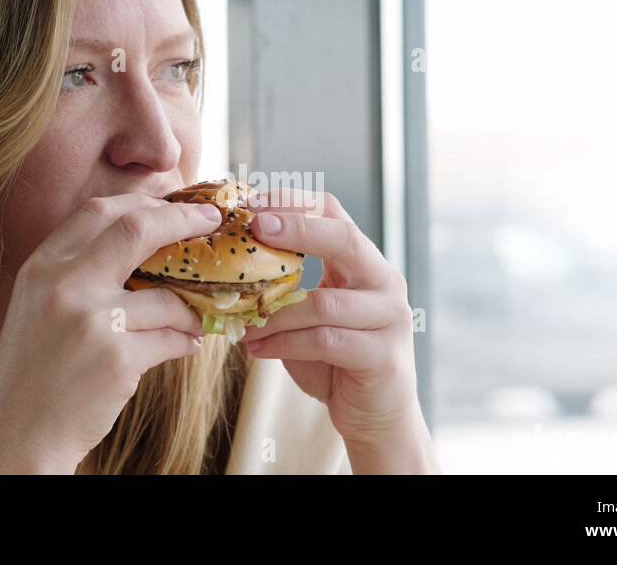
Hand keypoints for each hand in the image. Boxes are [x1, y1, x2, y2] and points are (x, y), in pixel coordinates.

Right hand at [0, 193, 222, 473]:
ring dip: (192, 307)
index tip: (176, 206)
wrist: (14, 435)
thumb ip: (80, 271)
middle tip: (212, 223)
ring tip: (196, 318)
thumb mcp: (41, 306)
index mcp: (43, 267)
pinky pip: (172, 338)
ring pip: (168, 296)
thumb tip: (148, 242)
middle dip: (183, 220)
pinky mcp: (116, 359)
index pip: (99, 210)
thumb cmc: (35, 371)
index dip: (145, 203)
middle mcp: (64, 285)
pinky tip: (185, 346)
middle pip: (137, 228)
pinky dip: (185, 341)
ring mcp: (91, 321)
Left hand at [242, 189, 437, 472]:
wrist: (376, 414)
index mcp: (363, 263)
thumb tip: (228, 263)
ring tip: (242, 322)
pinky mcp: (382, 356)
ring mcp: (389, 318)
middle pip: (344, 240)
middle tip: (256, 227)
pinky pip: (326, 341)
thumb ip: (286, 287)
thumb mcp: (309, 314)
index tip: (252, 203)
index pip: (334, 213)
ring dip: (275, 313)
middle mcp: (384, 282)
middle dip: (298, 230)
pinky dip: (285, 343)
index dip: (294, 202)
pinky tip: (257, 348)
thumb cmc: (335, 360)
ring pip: (324, 303)